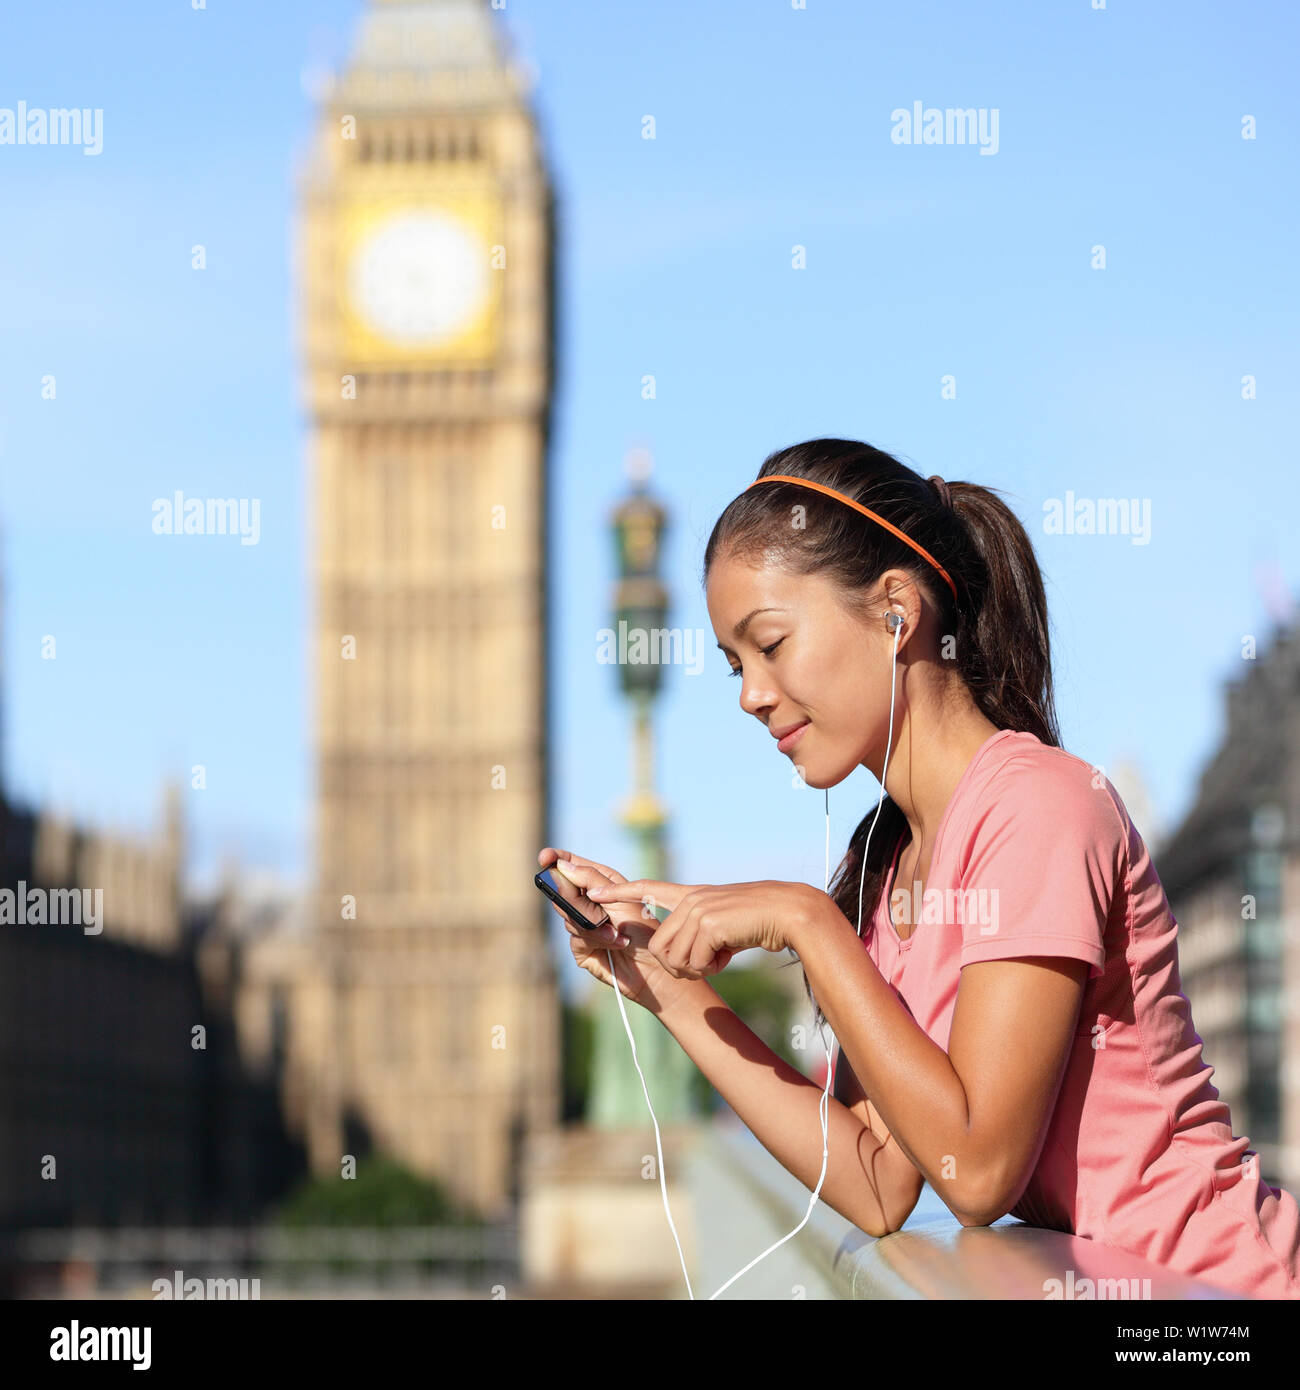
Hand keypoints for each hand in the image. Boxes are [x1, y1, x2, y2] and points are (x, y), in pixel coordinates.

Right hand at [537, 847, 692, 1014]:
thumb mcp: (620, 897)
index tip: (544, 857)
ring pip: (568, 915)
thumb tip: (562, 866)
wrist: (655, 967)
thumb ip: (590, 880)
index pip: (571, 866)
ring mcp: (584, 926)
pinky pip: (576, 937)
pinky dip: (597, 939)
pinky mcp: (582, 948)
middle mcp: (590, 903)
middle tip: (592, 905)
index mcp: (601, 884)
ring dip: (593, 923)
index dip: (555, 861)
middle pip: (563, 891)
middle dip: (575, 897)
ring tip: (617, 931)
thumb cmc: (644, 929)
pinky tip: (616, 942)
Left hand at [584, 875, 824, 980]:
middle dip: (679, 966)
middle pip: (659, 947)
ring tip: (720, 957)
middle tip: (706, 964)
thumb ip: (701, 930)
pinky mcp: (708, 923)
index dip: (618, 892)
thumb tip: (682, 958)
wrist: (788, 912)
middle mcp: (690, 899)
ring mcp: (697, 909)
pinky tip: (729, 955)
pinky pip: (695, 961)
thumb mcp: (724, 923)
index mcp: (692, 895)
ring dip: (697, 968)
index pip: (648, 888)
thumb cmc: (761, 921)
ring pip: (674, 958)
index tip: (593, 892)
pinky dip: (712, 967)